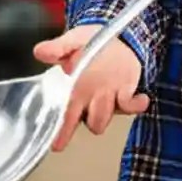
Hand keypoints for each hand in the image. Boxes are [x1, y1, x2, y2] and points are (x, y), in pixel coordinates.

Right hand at [33, 24, 150, 151]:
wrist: (116, 35)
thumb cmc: (90, 42)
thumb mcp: (73, 41)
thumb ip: (57, 48)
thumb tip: (40, 52)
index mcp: (74, 91)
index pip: (64, 116)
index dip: (61, 132)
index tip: (56, 145)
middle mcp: (91, 100)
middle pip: (91, 123)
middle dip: (92, 119)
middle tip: (91, 109)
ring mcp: (109, 98)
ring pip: (106, 117)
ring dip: (108, 109)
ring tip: (110, 91)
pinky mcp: (126, 94)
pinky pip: (131, 106)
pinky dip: (136, 104)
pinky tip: (141, 97)